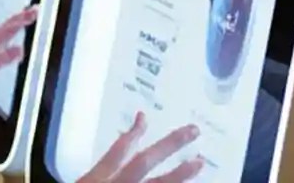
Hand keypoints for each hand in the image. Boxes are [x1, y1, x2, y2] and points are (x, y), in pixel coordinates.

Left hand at [0, 5, 38, 107]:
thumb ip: (0, 61)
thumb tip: (20, 49)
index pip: (7, 29)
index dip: (22, 20)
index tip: (35, 11)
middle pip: (5, 27)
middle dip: (21, 18)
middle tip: (36, 10)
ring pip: (2, 32)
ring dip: (16, 24)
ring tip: (27, 18)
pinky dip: (8, 34)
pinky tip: (10, 36)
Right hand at [77, 112, 203, 182]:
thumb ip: (97, 177)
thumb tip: (111, 170)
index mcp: (94, 182)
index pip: (116, 152)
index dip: (133, 133)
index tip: (144, 117)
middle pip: (143, 162)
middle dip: (168, 145)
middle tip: (193, 131)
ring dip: (179, 175)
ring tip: (199, 162)